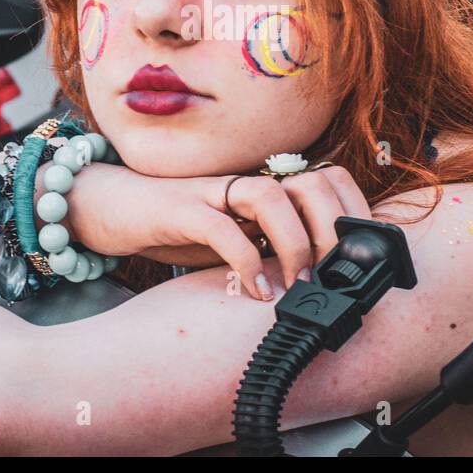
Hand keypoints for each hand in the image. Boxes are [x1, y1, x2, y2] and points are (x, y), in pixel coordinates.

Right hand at [55, 163, 370, 298]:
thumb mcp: (233, 240)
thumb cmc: (174, 227)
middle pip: (309, 184)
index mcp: (261, 187)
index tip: (364, 258)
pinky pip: (221, 227)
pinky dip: (245, 259)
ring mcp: (212, 191)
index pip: (325, 183)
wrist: (108, 208)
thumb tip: (314, 283)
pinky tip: (255, 290)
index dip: (351, 213)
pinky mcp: (180, 209)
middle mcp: (243, 182)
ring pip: (271, 197)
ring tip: (300, 283)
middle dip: (331, 229)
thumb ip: (268, 250)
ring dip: (294, 242)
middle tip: (334, 276)